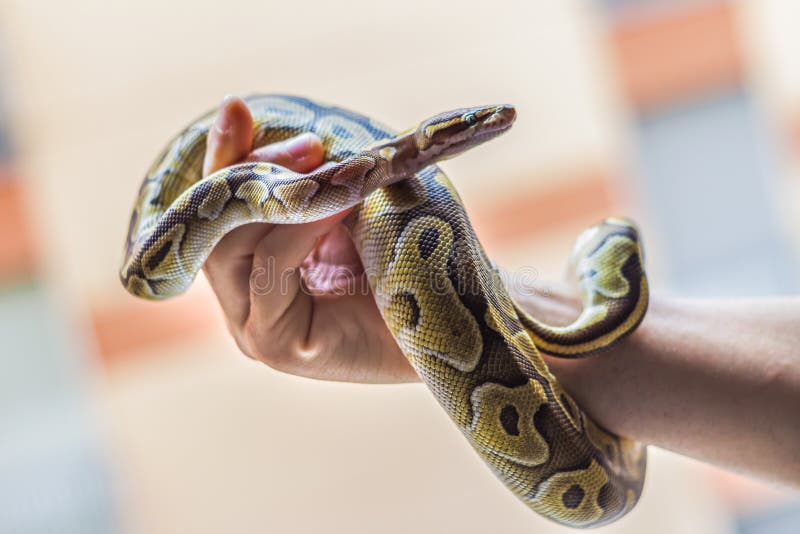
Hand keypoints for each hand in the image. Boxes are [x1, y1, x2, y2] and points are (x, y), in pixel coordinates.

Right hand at [201, 95, 417, 382]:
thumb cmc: (412, 258)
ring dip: (279, 195)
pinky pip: (269, 270)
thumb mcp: (353, 199)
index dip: (224, 156)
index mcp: (256, 263)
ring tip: (326, 160)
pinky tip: (341, 201)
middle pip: (213, 225)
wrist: (458, 325)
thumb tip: (245, 113)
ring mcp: (254, 325)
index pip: (218, 206)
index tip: (237, 106)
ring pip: (229, 247)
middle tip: (307, 141)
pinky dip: (301, 228)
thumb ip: (305, 173)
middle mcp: (246, 297)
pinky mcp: (274, 345)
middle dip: (252, 170)